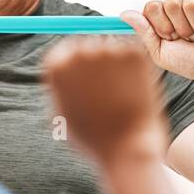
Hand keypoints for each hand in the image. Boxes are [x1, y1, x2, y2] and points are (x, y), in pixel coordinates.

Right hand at [43, 37, 168, 163]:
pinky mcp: (135, 54)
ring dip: (118, 66)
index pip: (66, 50)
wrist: (127, 148)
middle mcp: (80, 52)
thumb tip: (62, 67)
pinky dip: (136, 69)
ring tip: (122, 97)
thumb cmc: (93, 137)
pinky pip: (134, 55)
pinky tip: (136, 92)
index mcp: (57, 65)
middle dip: (99, 64)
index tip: (90, 82)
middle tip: (109, 91)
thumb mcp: (62, 112)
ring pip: (113, 50)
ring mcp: (108, 50)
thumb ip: (60, 86)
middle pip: (89, 45)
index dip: (79, 66)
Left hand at [133, 0, 193, 87]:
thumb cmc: (192, 62)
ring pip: (190, 2)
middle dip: (182, 28)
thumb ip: (145, 33)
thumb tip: (126, 14)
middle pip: (171, 3)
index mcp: (166, 13)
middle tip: (191, 39)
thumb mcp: (162, 53)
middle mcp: (182, 2)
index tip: (173, 39)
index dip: (162, 27)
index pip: (152, 6)